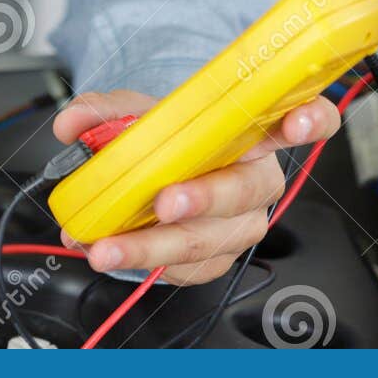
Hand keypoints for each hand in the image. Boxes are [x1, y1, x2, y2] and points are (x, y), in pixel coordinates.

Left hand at [51, 86, 339, 284]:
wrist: (163, 167)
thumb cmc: (167, 133)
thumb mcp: (134, 108)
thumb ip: (101, 110)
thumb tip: (69, 123)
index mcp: (251, 131)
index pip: (302, 120)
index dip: (308, 121)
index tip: (294, 123)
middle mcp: (256, 180)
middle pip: (241, 193)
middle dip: (201, 199)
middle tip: (162, 203)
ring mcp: (240, 224)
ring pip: (208, 241)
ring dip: (154, 245)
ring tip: (108, 246)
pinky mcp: (220, 258)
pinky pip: (191, 269)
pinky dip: (152, 264)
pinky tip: (122, 256)